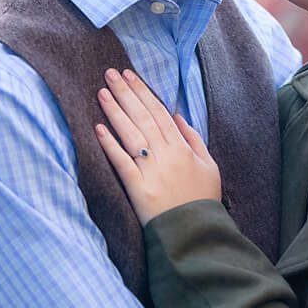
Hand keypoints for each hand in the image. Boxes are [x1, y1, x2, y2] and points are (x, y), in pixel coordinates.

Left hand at [95, 68, 220, 224]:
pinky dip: (110, 145)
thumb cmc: (202, 199)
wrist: (196, 234)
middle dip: (125, 93)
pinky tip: (98, 128)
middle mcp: (165, 154)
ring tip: (102, 92)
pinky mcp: (137, 188)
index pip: (159, 112)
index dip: (143, 92)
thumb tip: (177, 116)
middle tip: (110, 74)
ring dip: (115, 110)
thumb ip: (193, 139)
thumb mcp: (209, 166)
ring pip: (130, 133)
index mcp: (182, 147)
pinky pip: (121, 162)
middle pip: (142, 116)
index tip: (130, 75)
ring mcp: (151, 170)